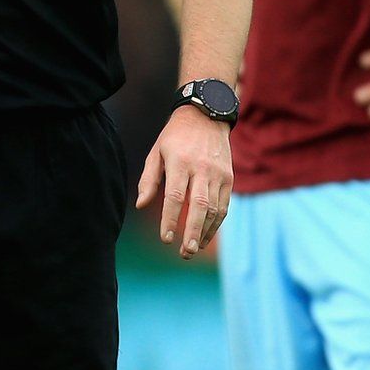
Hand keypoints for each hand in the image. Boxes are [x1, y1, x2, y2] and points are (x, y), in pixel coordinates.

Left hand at [135, 106, 231, 258]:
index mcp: (179, 162)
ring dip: (204, 232)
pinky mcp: (228, 178)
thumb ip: (149, 179)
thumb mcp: (156, 152)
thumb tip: (140, 205)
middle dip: (191, 232)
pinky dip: (215, 224)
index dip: (169, 219)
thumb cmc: (175, 137)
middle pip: (198, 206)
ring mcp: (218, 174)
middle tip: (184, 252)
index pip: (175, 196)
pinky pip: (223, 206)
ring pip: (213, 209)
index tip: (165, 238)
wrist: (207, 116)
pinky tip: (204, 236)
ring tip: (192, 249)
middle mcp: (201, 169)